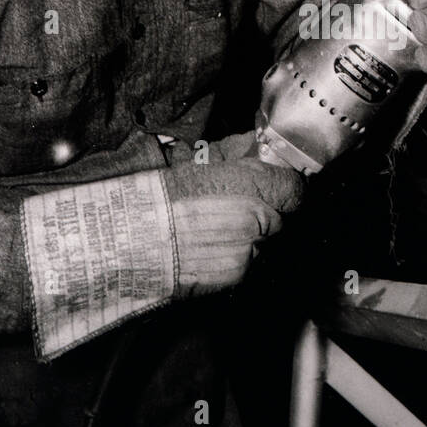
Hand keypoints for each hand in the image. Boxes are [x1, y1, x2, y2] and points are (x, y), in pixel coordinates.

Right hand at [164, 132, 303, 292]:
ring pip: (262, 244)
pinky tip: (206, 248)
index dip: (284, 189)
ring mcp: (249, 252)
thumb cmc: (162, 195)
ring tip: (213, 231)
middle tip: (233, 210)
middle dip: (264, 214)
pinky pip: (245, 264)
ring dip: (248, 239)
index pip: (294, 190)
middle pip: (280, 218)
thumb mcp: (202, 161)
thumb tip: (258, 150)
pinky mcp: (236, 276)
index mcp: (254, 186)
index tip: (274, 189)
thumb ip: (238, 155)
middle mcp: (259, 220)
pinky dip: (231, 257)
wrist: (132, 238)